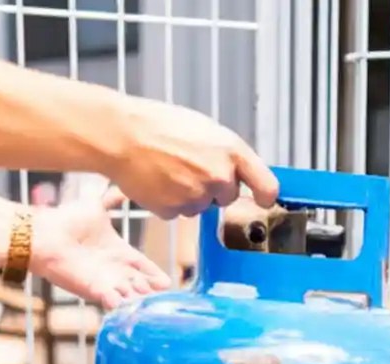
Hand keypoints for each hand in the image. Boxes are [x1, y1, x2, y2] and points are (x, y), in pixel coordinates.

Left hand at [29, 188, 171, 309]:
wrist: (44, 234)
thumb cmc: (66, 220)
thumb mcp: (95, 207)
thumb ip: (112, 199)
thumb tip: (125, 184)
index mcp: (119, 252)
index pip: (143, 265)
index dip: (155, 273)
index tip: (167, 281)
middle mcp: (114, 270)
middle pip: (140, 284)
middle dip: (151, 289)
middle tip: (164, 292)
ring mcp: (104, 282)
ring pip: (129, 295)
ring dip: (139, 299)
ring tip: (152, 302)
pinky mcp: (93, 290)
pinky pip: (112, 300)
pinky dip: (121, 305)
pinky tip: (131, 307)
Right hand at [109, 96, 278, 218]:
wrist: (122, 135)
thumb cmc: (160, 126)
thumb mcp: (205, 130)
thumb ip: (227, 154)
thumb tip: (240, 174)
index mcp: (232, 151)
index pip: (267, 187)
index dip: (265, 196)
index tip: (263, 200)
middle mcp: (219, 177)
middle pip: (228, 197)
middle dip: (214, 188)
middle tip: (189, 166)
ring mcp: (197, 196)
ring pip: (201, 206)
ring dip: (189, 194)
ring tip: (168, 169)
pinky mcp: (174, 211)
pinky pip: (178, 212)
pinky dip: (168, 201)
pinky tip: (157, 181)